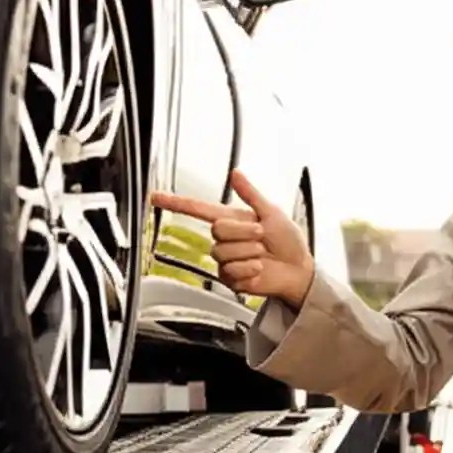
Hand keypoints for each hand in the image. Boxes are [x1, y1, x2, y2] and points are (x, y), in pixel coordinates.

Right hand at [150, 170, 314, 308]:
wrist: (298, 270)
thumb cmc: (288, 241)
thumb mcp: (272, 212)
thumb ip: (251, 194)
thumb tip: (236, 174)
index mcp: (232, 219)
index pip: (197, 209)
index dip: (175, 203)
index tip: (154, 197)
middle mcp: (225, 239)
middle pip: (217, 230)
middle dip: (244, 232)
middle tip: (262, 236)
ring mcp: (226, 260)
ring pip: (224, 251)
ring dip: (249, 251)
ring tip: (262, 254)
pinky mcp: (229, 279)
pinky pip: (231, 271)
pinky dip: (250, 269)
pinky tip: (259, 269)